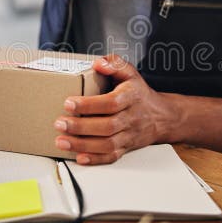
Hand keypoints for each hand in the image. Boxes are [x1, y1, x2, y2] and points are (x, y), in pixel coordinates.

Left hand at [53, 55, 173, 164]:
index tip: (69, 103)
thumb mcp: (130, 73)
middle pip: (107, 126)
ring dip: (82, 144)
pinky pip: (111, 157)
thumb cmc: (139, 94)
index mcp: (131, 97)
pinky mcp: (125, 148)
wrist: (161, 116)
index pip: (111, 102)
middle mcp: (131, 118)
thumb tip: (98, 63)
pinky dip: (95, 159)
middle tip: (60, 123)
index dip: (89, 104)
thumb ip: (115, 64)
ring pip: (107, 144)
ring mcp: (128, 135)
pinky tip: (79, 157)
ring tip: (62, 140)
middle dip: (81, 127)